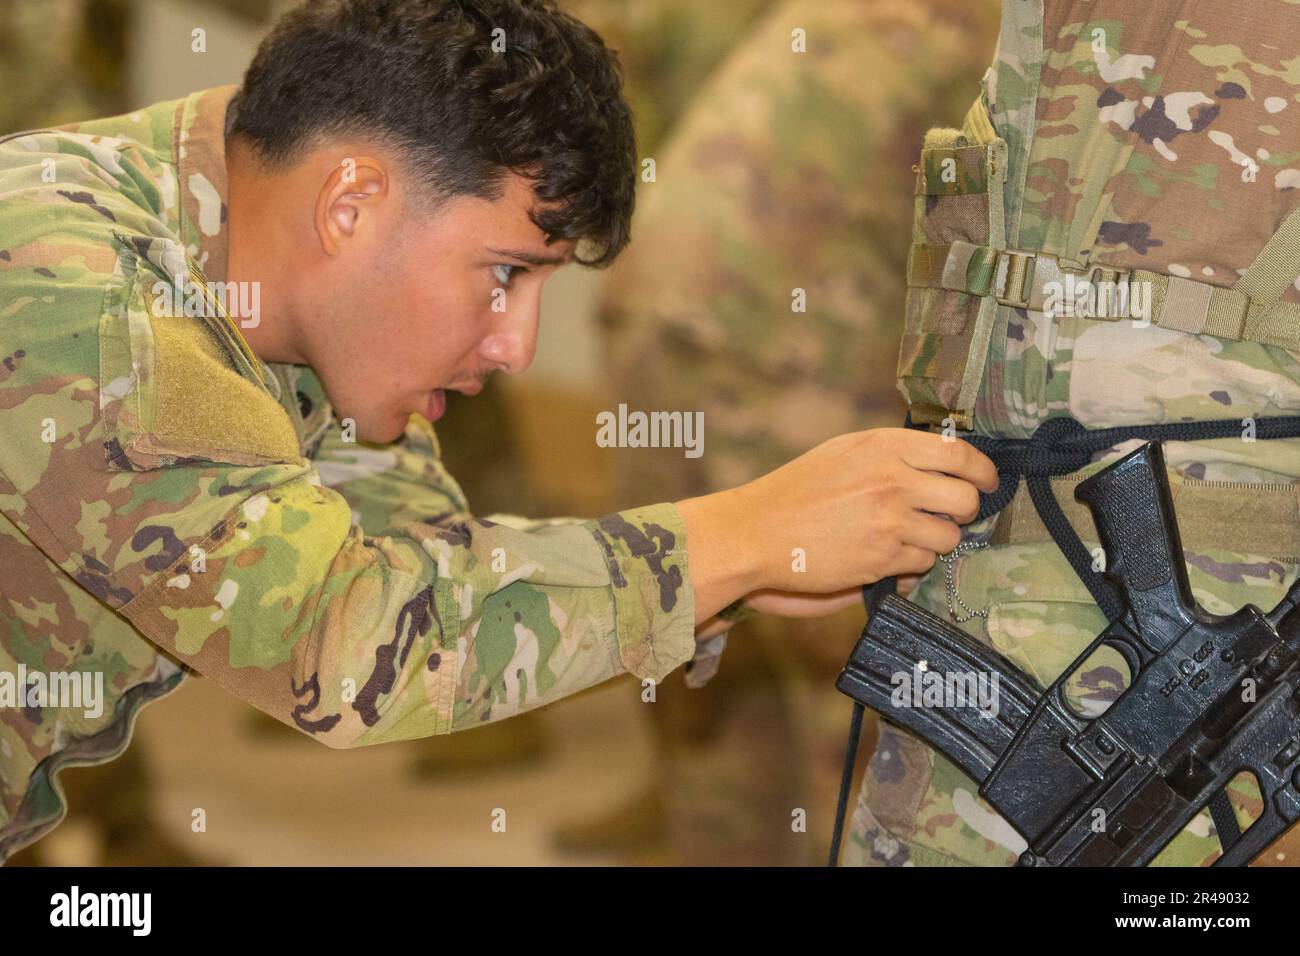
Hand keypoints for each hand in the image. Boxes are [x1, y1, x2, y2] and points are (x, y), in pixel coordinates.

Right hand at [678, 427, 995, 623]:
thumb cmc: (795, 491)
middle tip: (950, 516)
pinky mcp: (881, 559)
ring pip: (948, 537)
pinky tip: (886, 557)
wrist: (755, 532)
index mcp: (884, 445)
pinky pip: (921, 565)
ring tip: (909, 539)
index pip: (960, 454)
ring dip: (936, 542)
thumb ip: (890, 454)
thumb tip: (939, 462)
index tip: (985, 482)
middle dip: (965, 511)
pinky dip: (911, 565)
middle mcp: (893, 479)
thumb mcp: (844, 453)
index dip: (982, 471)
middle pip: (966, 498)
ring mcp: (889, 521)